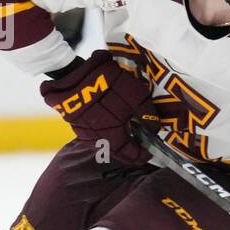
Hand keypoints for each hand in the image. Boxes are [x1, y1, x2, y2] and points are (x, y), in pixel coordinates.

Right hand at [40, 50, 157, 164]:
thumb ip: (147, 114)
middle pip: (116, 151)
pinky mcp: (76, 123)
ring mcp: (84, 130)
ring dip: (116, 146)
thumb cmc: (108, 84)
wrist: (74, 73)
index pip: (130, 153)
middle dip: (129, 153)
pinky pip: (92, 136)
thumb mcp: (136, 95)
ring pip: (103, 145)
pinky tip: (111, 132)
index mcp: (113, 135)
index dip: (140, 155)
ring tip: (127, 142)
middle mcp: (97, 137)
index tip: (149, 154)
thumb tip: (154, 129)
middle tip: (139, 152)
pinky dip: (104, 137)